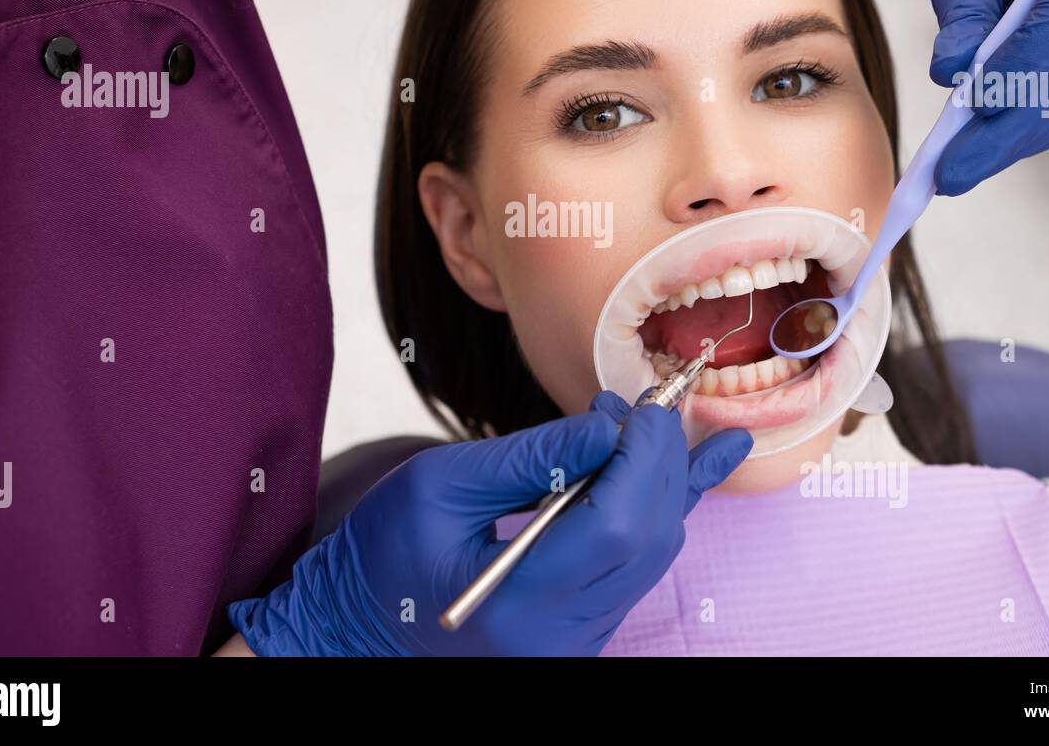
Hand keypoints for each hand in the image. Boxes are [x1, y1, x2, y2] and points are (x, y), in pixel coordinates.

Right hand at [227, 391, 751, 654]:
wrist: (355, 626)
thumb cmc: (382, 552)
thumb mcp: (438, 485)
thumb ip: (530, 458)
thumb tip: (609, 425)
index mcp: (514, 602)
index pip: (613, 525)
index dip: (640, 457)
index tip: (642, 405)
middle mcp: (557, 638)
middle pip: (645, 541)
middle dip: (660, 462)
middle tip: (652, 404)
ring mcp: (573, 645)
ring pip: (651, 556)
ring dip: (664, 484)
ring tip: (661, 425)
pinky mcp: (579, 637)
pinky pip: (636, 570)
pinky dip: (655, 512)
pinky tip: (693, 470)